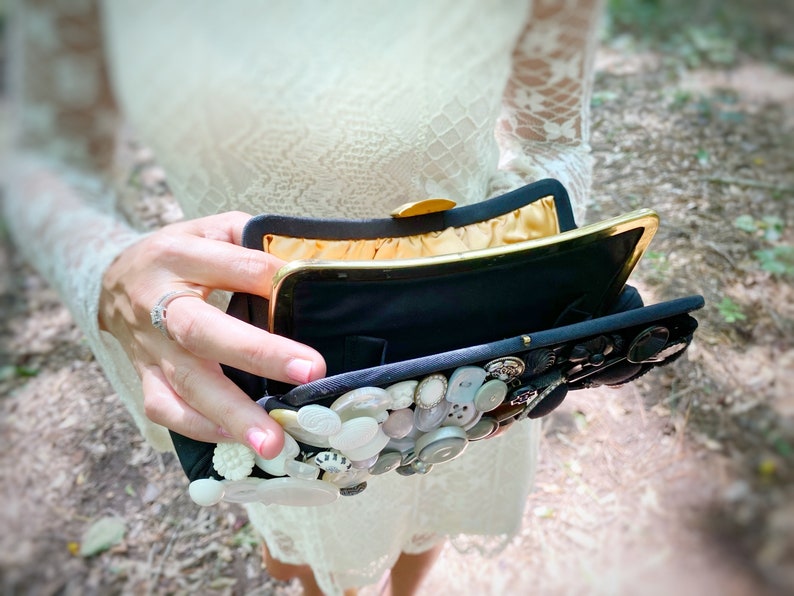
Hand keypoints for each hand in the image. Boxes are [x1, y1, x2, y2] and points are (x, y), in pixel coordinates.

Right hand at [98, 211, 325, 458]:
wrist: (112, 280)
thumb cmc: (181, 255)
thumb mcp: (209, 229)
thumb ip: (253, 241)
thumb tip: (308, 267)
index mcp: (179, 255)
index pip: (233, 265)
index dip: (270, 278)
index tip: (306, 288)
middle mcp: (158, 303)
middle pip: (204, 330)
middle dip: (259, 353)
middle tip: (310, 372)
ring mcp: (149, 347)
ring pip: (187, 382)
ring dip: (232, 414)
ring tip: (272, 442)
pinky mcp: (144, 378)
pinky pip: (167, 410)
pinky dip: (202, 428)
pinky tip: (238, 440)